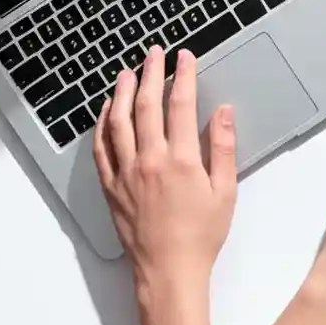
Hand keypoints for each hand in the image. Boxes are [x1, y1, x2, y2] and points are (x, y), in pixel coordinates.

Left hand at [93, 46, 237, 288]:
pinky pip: (100, 148)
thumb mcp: (225, 191)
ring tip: (127, 72)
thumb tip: (222, 113)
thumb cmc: (200, 235)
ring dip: (123, 92)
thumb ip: (222, 148)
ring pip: (118, 122)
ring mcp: (125, 173)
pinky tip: (107, 110)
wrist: (168, 270)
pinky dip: (102, 124)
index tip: (184, 57)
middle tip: (154, 54)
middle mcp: (149, 162)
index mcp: (181, 161)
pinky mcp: (111, 187)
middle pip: (147, 106)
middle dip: (151, 74)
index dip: (183, 76)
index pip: (180, 105)